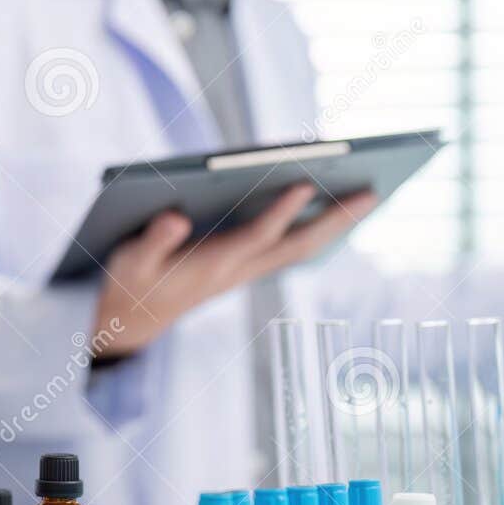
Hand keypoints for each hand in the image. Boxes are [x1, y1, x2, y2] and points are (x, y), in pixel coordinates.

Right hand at [94, 184, 378, 356]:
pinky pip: (291, 249)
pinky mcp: (244, 269)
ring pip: (301, 249)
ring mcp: (245, 272)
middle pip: (298, 245)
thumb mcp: (130, 261)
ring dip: (336, 225)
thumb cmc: (129, 283)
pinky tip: (332, 215)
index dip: (280, 211)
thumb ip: (152, 240)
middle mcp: (238, 270)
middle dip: (335, 219)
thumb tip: (175, 217)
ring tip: (367, 197)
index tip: (305, 182)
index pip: (255, 235)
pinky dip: (317, 231)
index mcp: (212, 266)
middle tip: (374, 191)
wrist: (131, 322)